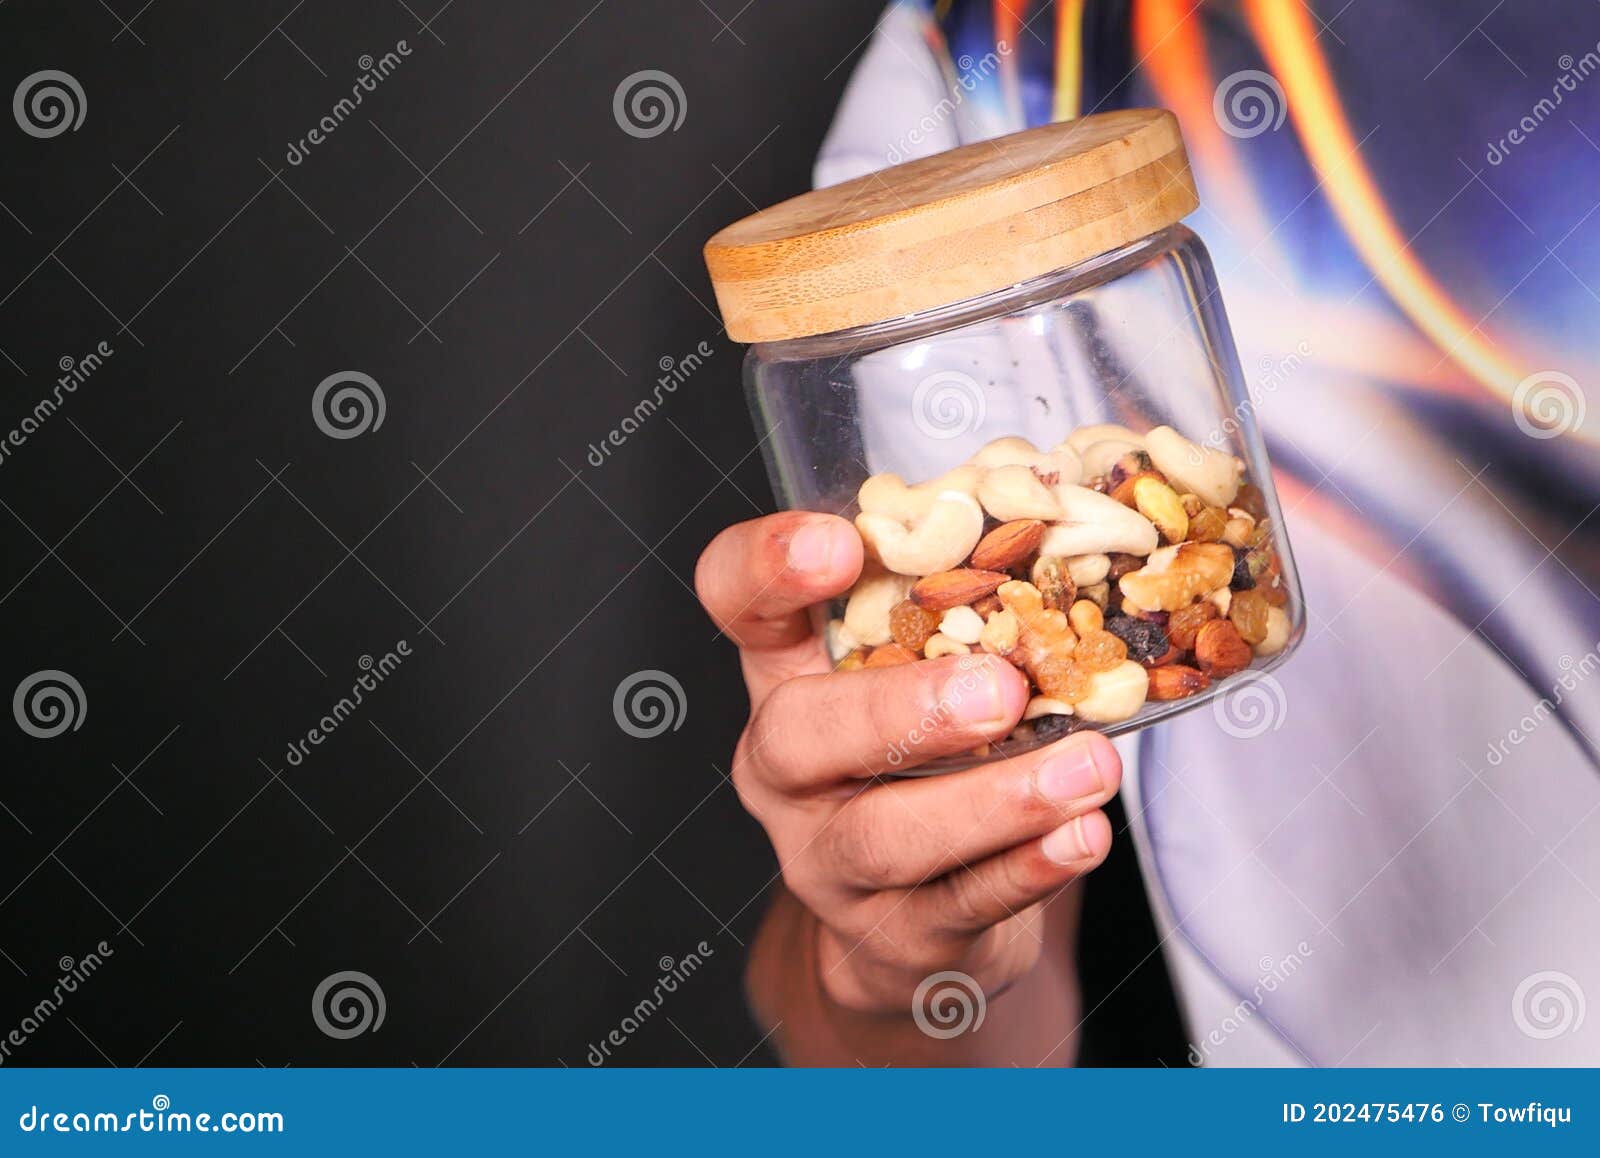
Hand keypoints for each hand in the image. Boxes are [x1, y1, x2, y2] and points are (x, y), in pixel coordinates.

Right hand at [696, 511, 1121, 1014]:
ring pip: (884, 835)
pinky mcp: (891, 936)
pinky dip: (1024, 871)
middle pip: (798, 736)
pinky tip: (1081, 838)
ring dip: (993, 800)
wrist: (909, 921)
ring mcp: (827, 859)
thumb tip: (1086, 519)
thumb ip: (966, 608)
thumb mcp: (921, 674)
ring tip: (1087, 769)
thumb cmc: (930, 758)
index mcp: (786, 672)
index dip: (768, 568)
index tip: (839, 543)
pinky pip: (956, 906)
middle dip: (899, 712)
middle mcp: (786, 767)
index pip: (738, 601)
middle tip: (998, 691)